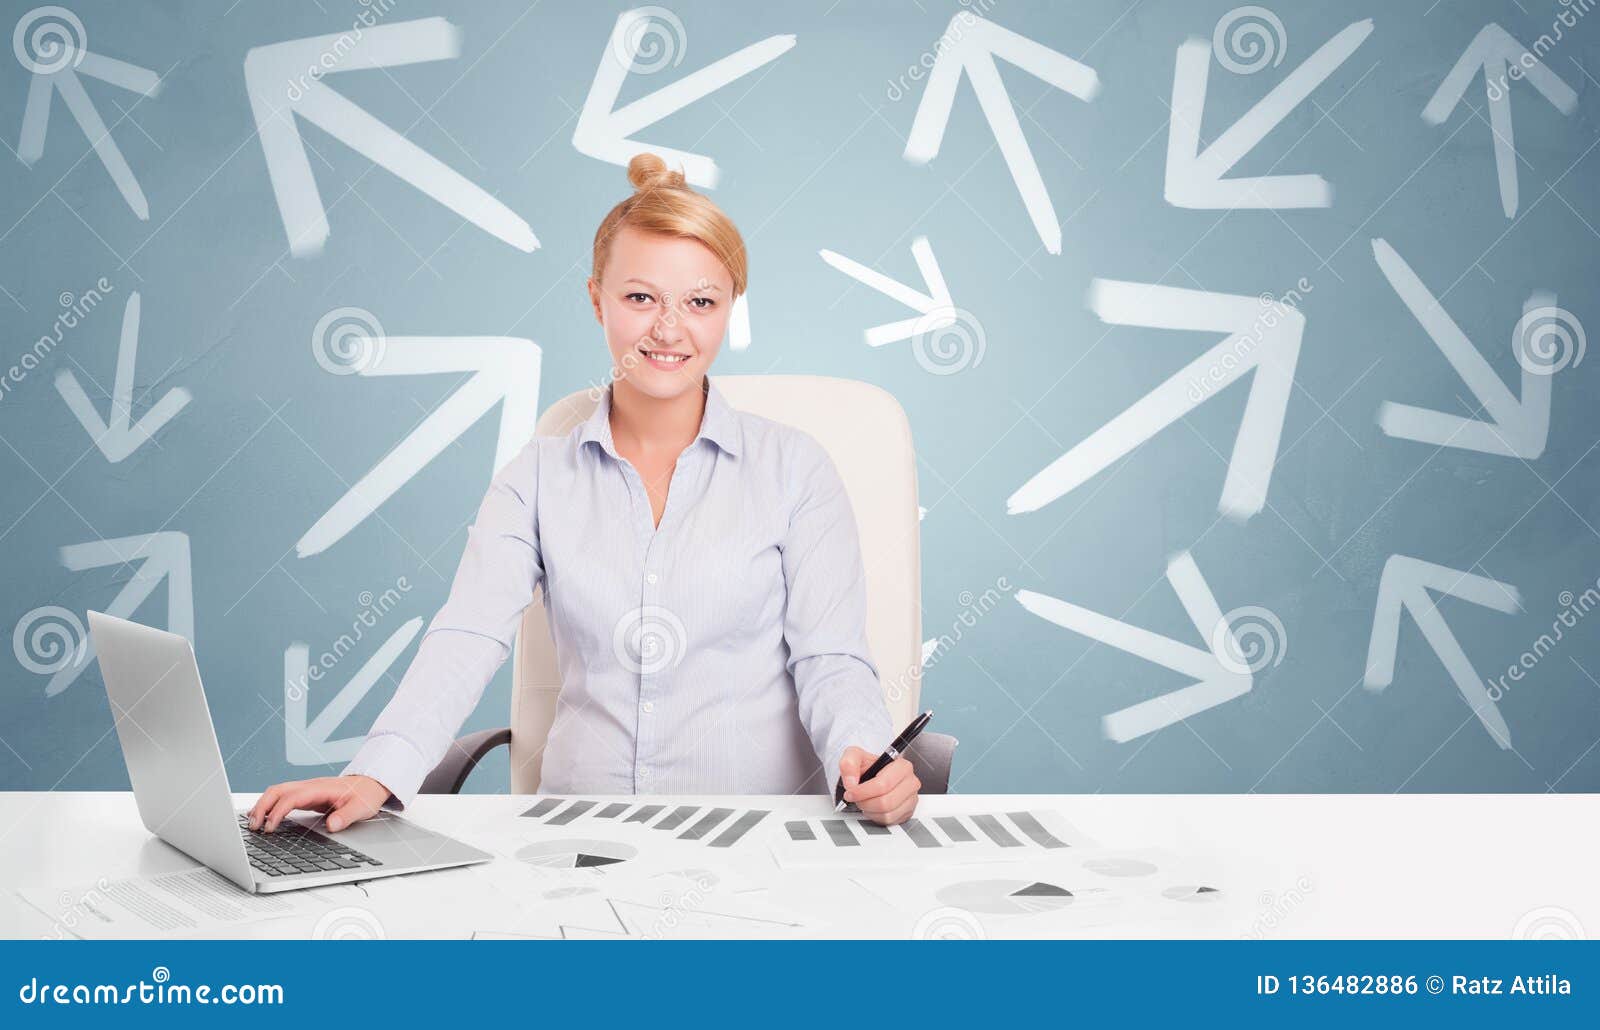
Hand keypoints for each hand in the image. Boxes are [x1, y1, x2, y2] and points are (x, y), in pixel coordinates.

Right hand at [247, 775, 391, 832]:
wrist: (370, 784)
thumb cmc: (365, 795)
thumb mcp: (361, 808)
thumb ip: (346, 816)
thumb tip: (332, 825)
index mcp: (320, 788)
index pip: (291, 797)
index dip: (278, 812)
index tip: (270, 828)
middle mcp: (309, 786)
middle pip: (277, 791)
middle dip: (261, 807)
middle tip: (252, 827)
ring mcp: (306, 789)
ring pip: (276, 792)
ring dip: (262, 806)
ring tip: (252, 824)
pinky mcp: (305, 795)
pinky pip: (282, 798)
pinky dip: (269, 806)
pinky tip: (263, 818)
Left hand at [839, 745, 919, 824]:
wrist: (872, 777)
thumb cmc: (868, 767)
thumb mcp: (855, 756)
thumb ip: (849, 763)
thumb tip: (851, 783)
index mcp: (902, 766)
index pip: (883, 784)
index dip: (863, 791)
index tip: (851, 792)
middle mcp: (910, 782)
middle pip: (886, 802)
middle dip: (865, 802)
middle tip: (856, 798)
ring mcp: (911, 799)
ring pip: (887, 814)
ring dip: (869, 810)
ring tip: (864, 801)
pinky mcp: (907, 812)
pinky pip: (889, 821)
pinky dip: (876, 816)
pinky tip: (872, 807)